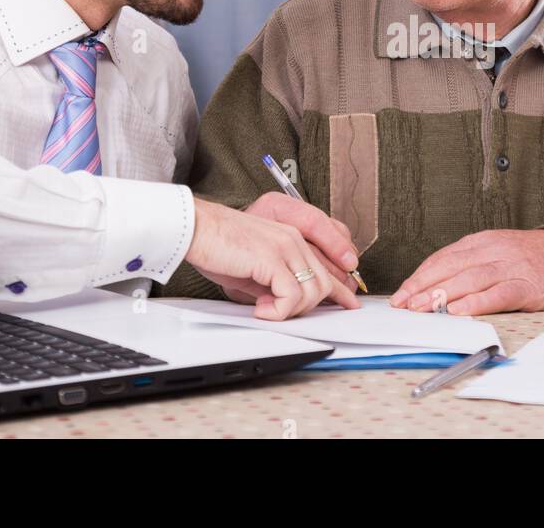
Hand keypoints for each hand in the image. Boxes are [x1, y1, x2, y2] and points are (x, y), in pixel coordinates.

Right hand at [185, 197, 359, 319]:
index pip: (328, 266)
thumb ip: (276, 280)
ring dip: (291, 310)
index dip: (340, 291)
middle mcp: (294, 240)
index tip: (347, 305)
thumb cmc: (218, 246)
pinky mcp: (271, 258)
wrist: (195, 229)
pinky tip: (261, 309)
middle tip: (281, 313)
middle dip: (308, 307)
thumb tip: (285, 304)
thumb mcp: (255, 266)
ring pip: (313, 292)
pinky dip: (278, 311)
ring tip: (267, 309)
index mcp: (292, 238)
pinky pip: (291, 296)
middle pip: (325, 283)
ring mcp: (285, 247)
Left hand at [389, 229, 543, 315]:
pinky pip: (498, 294)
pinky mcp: (528, 286)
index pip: (443, 258)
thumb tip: (431, 288)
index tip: (401, 294)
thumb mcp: (494, 252)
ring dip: (443, 295)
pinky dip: (477, 303)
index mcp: (481, 242)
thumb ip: (467, 265)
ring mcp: (511, 267)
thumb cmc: (527, 259)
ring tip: (423, 309)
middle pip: (451, 267)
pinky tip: (460, 311)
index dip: (419, 277)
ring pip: (471, 279)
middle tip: (404, 304)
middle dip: (424, 287)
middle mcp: (493, 251)